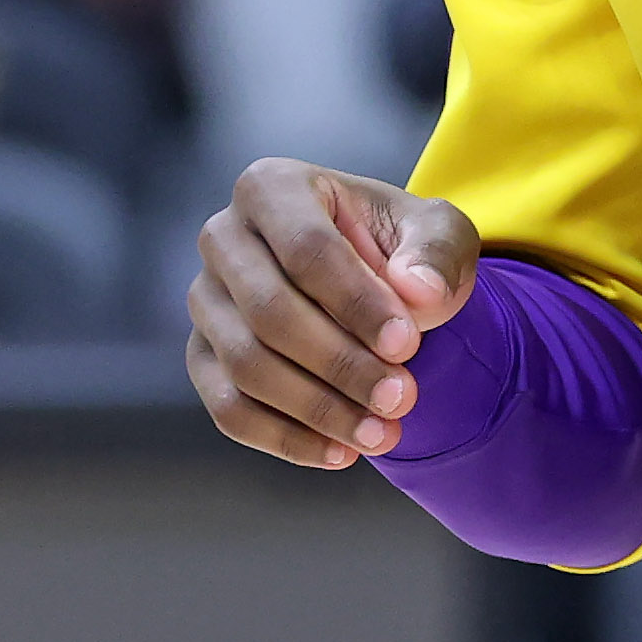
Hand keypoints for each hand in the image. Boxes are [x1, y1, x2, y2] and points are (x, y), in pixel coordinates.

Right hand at [186, 158, 480, 471]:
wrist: (380, 285)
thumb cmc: (405, 248)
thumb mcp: (440, 233)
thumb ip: (436, 254)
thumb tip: (417, 292)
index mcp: (271, 187)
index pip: (308, 250)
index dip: (357, 302)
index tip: (408, 344)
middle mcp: (222, 239)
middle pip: (270, 312)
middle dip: (341, 364)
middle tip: (402, 399)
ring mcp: (204, 301)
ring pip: (246, 366)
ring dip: (317, 409)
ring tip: (381, 434)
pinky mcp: (201, 356)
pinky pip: (228, 409)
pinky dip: (284, 437)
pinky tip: (338, 453)